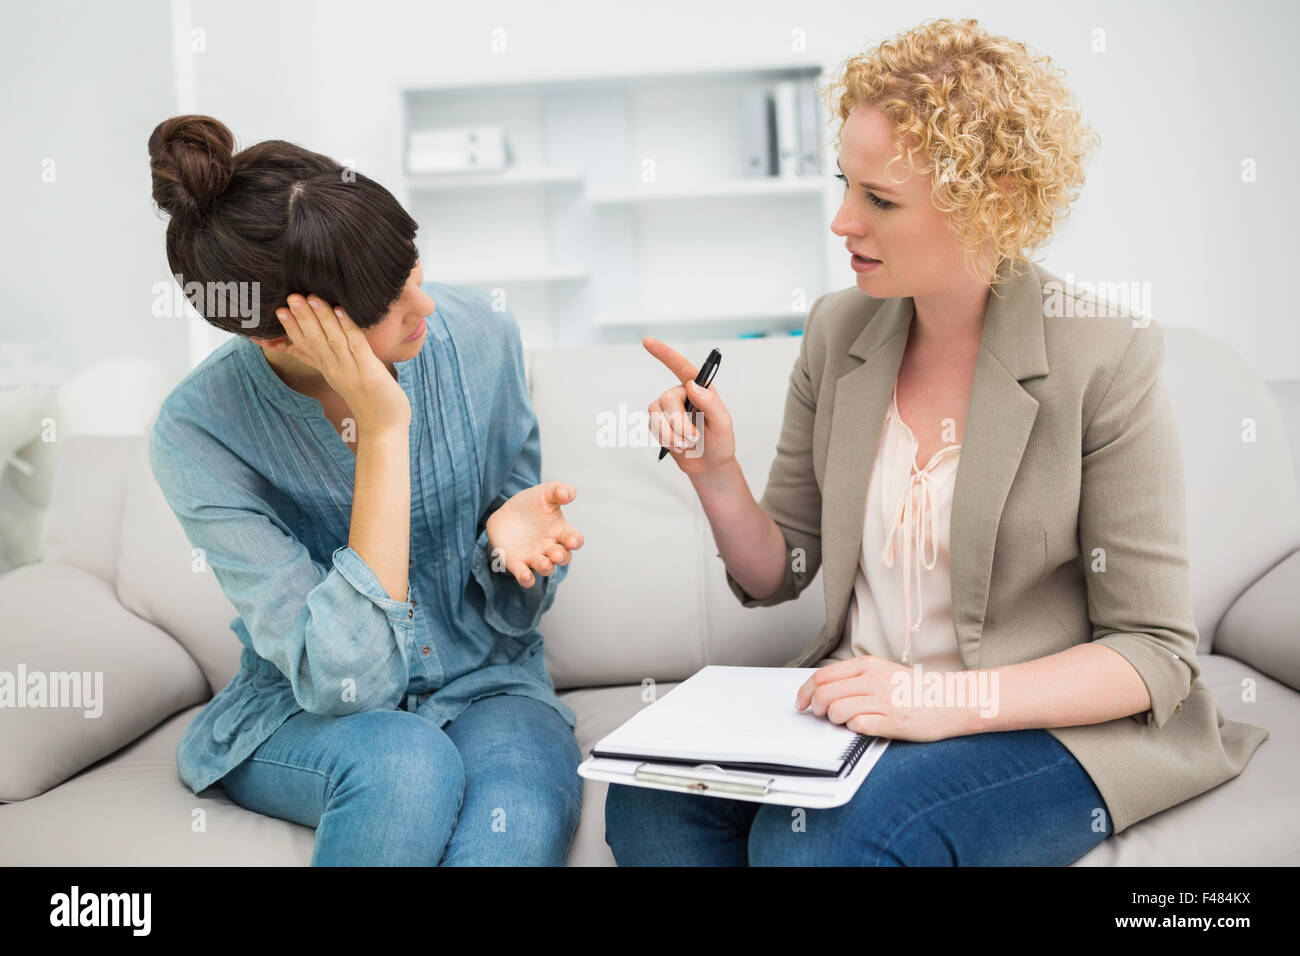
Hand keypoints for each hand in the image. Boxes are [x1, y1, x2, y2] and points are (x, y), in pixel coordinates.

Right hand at [271, 294, 411, 433]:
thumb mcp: (340, 378)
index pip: (303, 346)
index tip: (278, 309)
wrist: (384, 429)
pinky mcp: (370, 373)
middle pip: (314, 340)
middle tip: (290, 297)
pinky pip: (357, 346)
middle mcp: (335, 369)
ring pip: (332, 340)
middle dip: (302, 317)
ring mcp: (351, 371)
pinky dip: (349, 328)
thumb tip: (309, 348)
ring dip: (322, 318)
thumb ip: (324, 361)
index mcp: (327, 369)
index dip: (291, 328)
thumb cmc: (366, 399)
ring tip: (311, 298)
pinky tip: (342, 311)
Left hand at [484, 481, 583, 587]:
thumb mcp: (545, 493)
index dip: (575, 541)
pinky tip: (526, 578)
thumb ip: (558, 490)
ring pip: (545, 568)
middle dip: (561, 558)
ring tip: (545, 564)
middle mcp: (550, 547)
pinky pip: (524, 575)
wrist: (506, 514)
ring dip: (546, 568)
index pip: (574, 539)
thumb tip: (567, 494)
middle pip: (563, 557)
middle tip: (557, 554)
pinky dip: (526, 579)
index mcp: (560, 531)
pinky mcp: (517, 563)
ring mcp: (535, 556)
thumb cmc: (531, 504)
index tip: (573, 541)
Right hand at [643, 337, 735, 477]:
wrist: (709, 465)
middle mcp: (681, 394)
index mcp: (700, 389)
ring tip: (687, 444)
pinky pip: (652, 427)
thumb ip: (710, 403)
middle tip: (694, 438)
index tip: (647, 341)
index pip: (680, 367)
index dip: (664, 353)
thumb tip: (691, 385)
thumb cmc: (720, 442)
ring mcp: (668, 409)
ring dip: (671, 435)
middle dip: (678, 424)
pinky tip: (678, 446)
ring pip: (656, 416)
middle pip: (667, 400)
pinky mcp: (659, 423)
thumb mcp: (722, 423)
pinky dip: (665, 440)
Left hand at [794, 655, 976, 741]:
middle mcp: (873, 681)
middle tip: (821, 715)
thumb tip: (824, 688)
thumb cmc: (916, 690)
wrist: (953, 700)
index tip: (801, 702)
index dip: (805, 692)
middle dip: (816, 709)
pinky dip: (854, 729)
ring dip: (834, 720)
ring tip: (846, 721)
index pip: (823, 676)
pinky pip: (857, 726)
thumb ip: (856, 678)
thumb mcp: (883, 673)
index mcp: (868, 666)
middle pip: (824, 694)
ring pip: (836, 711)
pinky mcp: (892, 722)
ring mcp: (882, 702)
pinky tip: (863, 726)